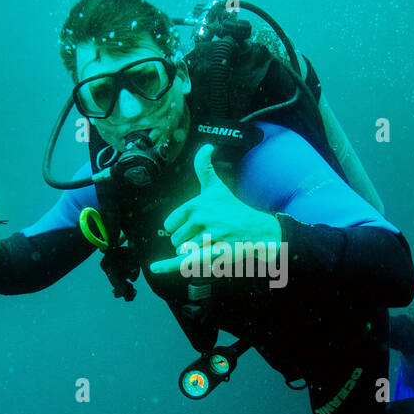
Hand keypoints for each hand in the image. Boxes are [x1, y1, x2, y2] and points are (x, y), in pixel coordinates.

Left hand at [149, 145, 280, 274]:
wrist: (258, 229)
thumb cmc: (234, 210)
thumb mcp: (216, 187)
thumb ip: (205, 167)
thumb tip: (206, 146)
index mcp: (196, 205)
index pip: (170, 223)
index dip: (179, 227)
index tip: (193, 225)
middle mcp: (202, 219)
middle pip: (176, 240)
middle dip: (188, 241)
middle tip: (207, 235)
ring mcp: (210, 236)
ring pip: (185, 251)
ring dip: (195, 252)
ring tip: (212, 245)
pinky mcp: (217, 253)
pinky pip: (189, 260)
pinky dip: (170, 265)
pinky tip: (155, 267)